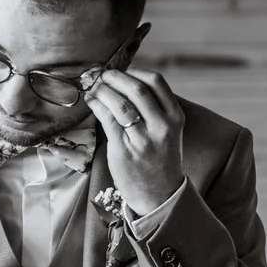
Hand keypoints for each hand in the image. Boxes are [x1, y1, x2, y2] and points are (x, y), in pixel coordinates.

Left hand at [84, 65, 186, 216]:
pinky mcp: (124, 149)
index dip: (134, 72)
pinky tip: (91, 101)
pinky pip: (107, 119)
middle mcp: (162, 126)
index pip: (156, 82)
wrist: (159, 194)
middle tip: (100, 75)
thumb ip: (153, 108)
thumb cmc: (159, 158)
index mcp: (175, 117)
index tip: (120, 72)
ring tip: (93, 88)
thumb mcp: (167, 131)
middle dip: (114, 78)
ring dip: (102, 90)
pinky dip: (97, 105)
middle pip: (136, 89)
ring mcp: (143, 138)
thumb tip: (124, 81)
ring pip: (120, 103)